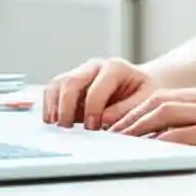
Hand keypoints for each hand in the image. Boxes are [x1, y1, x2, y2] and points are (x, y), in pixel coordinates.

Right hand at [42, 58, 156, 130]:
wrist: (142, 86)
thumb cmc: (145, 93)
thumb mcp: (145, 101)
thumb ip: (126, 110)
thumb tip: (104, 121)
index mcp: (115, 68)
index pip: (97, 88)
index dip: (92, 110)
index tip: (93, 128)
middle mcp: (94, 67)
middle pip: (71, 81)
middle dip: (66, 106)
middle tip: (67, 128)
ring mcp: (81, 74)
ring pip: (58, 83)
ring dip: (53, 105)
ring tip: (54, 125)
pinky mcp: (71, 85)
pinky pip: (53, 91)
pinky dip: (50, 105)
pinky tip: (52, 121)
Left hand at [107, 84, 195, 146]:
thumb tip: (182, 118)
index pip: (162, 96)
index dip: (137, 108)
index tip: (121, 121)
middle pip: (158, 103)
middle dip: (132, 117)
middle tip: (114, 132)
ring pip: (167, 115)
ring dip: (141, 127)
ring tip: (125, 140)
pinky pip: (188, 133)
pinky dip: (166, 138)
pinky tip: (154, 146)